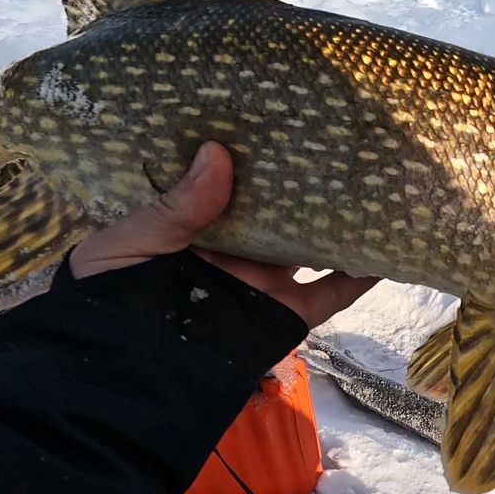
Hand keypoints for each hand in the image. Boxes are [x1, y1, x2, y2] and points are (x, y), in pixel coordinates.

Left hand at [67, 141, 377, 324]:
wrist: (115, 376)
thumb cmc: (104, 300)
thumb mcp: (127, 242)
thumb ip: (176, 206)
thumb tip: (218, 152)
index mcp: (197, 225)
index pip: (235, 182)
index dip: (258, 154)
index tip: (285, 117)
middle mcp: (238, 251)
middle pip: (284, 210)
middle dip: (310, 179)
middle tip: (344, 137)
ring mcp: (265, 283)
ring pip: (316, 245)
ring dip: (345, 219)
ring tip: (381, 179)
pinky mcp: (284, 316)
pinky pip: (331, 294)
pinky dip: (361, 274)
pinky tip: (390, 247)